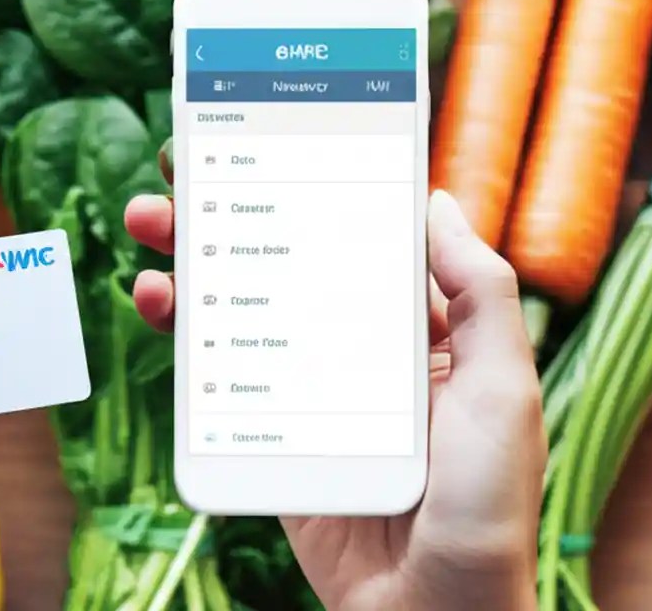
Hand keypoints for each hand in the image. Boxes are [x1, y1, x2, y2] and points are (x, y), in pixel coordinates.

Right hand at [126, 178, 545, 610]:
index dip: (311, 190)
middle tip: (181, 169)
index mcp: (421, 336)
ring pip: (241, 308)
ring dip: (193, 261)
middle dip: (230, 212)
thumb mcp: (501, 389)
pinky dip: (184, 336)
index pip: (357, 243)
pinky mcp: (267, 436)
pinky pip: (219, 375)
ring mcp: (307, 394)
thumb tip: (435, 203)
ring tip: (150, 225)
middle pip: (285, 263)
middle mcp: (359, 354)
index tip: (266, 144)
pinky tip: (159, 304)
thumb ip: (480, 295)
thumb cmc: (486, 507)